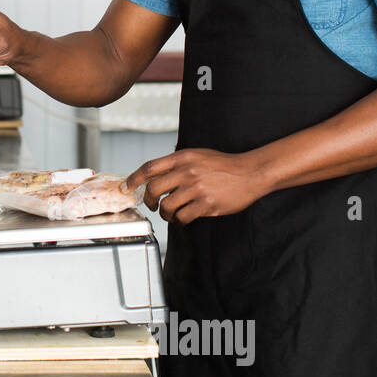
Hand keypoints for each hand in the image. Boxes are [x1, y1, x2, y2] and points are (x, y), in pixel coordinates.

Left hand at [125, 149, 270, 223]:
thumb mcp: (197, 156)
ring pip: (167, 206)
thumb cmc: (223, 165)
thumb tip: (154, 176)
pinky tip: (182, 219)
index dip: (133, 179)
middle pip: (153, 188)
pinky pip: (183, 217)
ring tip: (170, 214)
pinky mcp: (206, 204)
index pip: (149, 168)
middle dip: (147, 200)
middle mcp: (187, 171)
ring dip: (165, 214)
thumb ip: (176, 164)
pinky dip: (179, 221)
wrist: (250, 172)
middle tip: (150, 205)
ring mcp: (197, 188)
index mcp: (183, 157)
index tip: (126, 187)